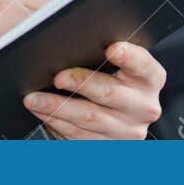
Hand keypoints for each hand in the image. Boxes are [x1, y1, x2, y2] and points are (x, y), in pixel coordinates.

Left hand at [24, 41, 165, 139]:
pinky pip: (79, 136)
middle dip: (79, 83)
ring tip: (34, 98)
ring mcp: (127, 130)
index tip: (111, 48)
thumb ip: (103, 50)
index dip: (128, 56)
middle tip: (58, 77)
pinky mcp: (110, 146)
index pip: (143, 65)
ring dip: (56, 107)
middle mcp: (143, 106)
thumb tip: (72, 38)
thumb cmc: (114, 77)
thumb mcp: (118, 62)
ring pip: (88, 118)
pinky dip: (56, 123)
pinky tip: (42, 112)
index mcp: (149, 79)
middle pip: (108, 93)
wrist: (122, 114)